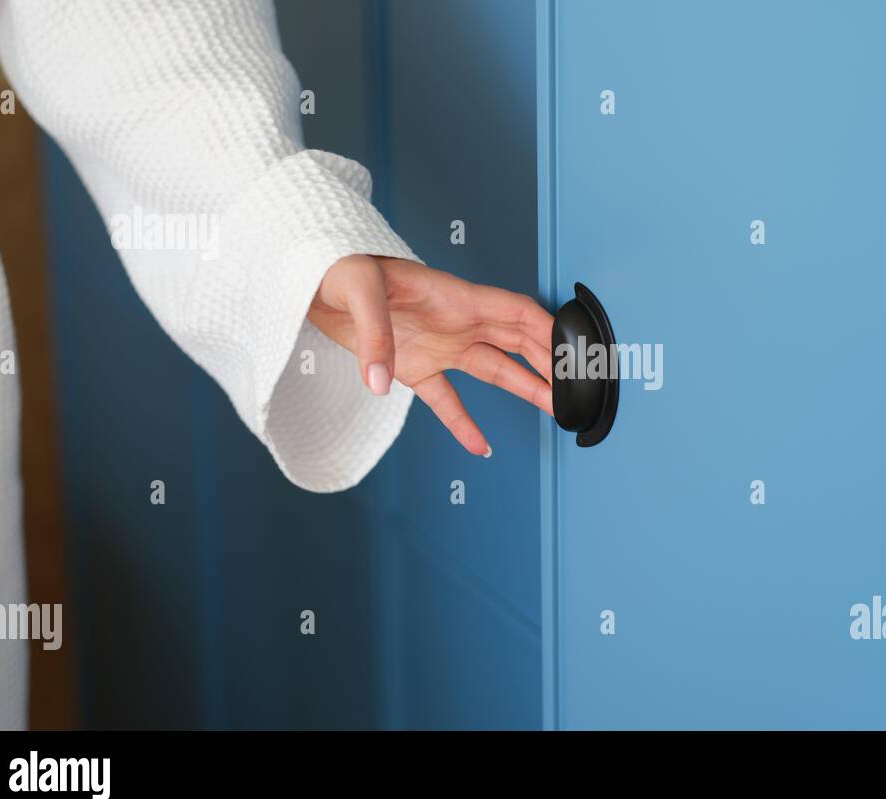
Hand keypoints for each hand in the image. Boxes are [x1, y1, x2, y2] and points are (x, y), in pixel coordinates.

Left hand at [307, 254, 553, 455]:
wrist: (310, 280)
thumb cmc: (339, 267)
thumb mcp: (359, 292)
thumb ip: (375, 335)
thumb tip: (382, 380)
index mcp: (454, 296)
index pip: (517, 313)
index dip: (550, 330)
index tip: (574, 351)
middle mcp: (455, 322)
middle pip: (517, 342)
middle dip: (550, 363)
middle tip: (575, 388)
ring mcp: (438, 345)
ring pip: (494, 369)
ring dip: (525, 389)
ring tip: (553, 410)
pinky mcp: (415, 366)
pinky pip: (448, 399)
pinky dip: (463, 423)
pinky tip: (479, 445)